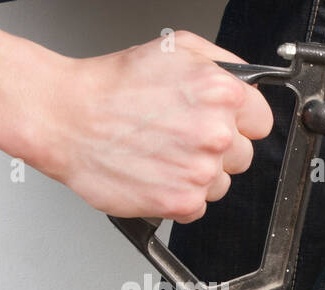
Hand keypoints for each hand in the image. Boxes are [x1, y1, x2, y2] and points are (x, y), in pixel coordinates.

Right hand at [27, 31, 272, 221]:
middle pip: (243, 155)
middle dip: (216, 148)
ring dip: (197, 173)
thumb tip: (249, 85)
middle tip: (177, 135)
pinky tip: (155, 172)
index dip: (239, 121)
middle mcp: (216, 133)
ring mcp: (201, 170)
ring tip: (161, 152)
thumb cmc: (112, 85)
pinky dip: (178, 195)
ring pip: (221, 182)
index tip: (218, 122)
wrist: (64, 117)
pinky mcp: (183, 201)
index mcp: (221, 93)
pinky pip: (198, 206)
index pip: (261, 121)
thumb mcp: (176, 49)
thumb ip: (224, 65)